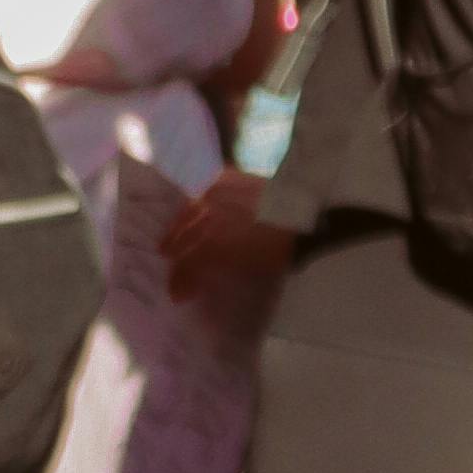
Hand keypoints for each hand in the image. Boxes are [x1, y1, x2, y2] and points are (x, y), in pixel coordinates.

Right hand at [165, 162, 288, 304]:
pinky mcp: (224, 178)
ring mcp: (213, 194)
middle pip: (182, 238)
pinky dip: (194, 205)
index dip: (180, 281)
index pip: (188, 265)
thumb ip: (222, 268)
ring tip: (170, 239)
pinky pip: (202, 192)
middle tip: (168, 265)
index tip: (177, 294)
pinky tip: (193, 211)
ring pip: (186, 212)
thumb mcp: (252, 266)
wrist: (304, 213)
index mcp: (213, 244)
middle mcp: (206, 217)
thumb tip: (206, 275)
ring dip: (176, 229)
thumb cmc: (282, 248)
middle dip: (174, 256)